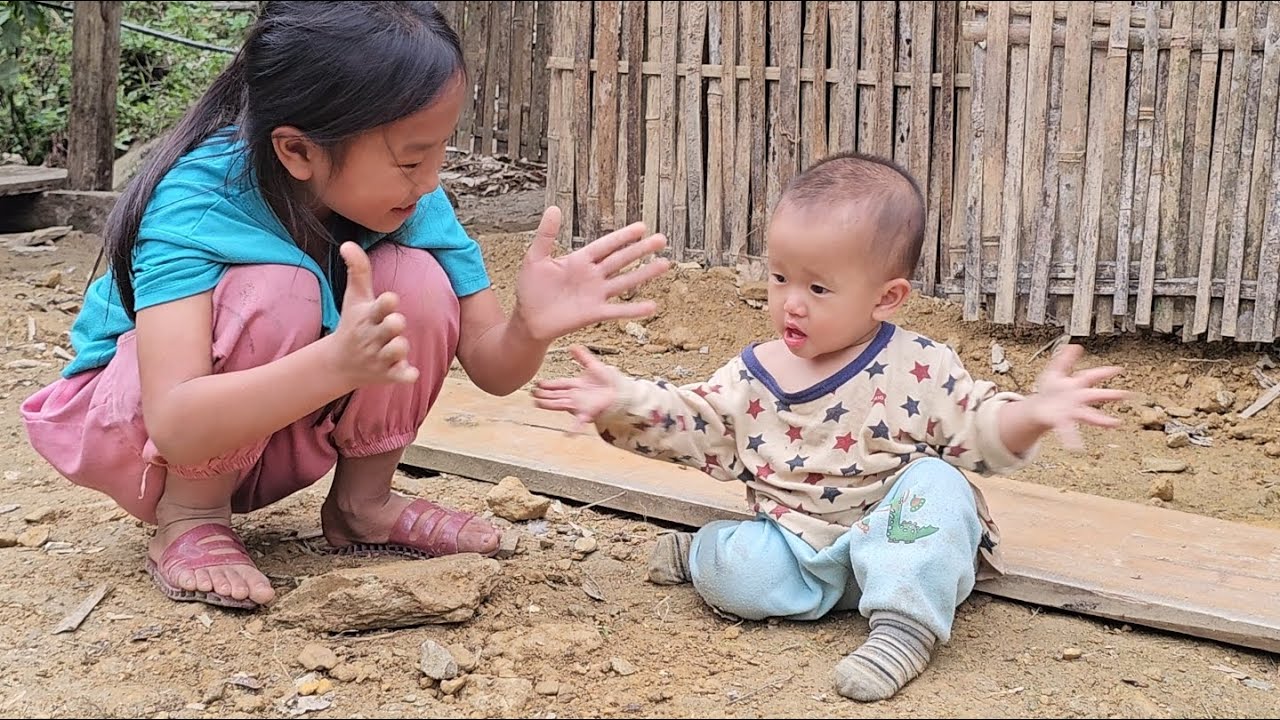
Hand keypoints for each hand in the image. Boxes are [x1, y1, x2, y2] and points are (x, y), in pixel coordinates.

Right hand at [328, 242, 418, 387]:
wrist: (339, 363)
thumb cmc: (353, 324)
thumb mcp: (354, 298)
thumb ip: (358, 270)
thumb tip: (348, 243)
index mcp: (368, 316)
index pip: (382, 305)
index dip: (388, 302)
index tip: (390, 299)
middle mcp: (373, 336)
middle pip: (394, 326)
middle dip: (396, 324)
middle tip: (393, 325)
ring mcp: (380, 357)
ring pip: (399, 349)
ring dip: (400, 347)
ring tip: (394, 347)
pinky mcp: (388, 375)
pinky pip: (403, 375)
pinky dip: (407, 374)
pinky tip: (408, 371)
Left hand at [512, 207, 670, 342]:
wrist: (528, 320)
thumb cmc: (530, 289)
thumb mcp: (535, 258)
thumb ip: (546, 235)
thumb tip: (553, 208)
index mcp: (580, 261)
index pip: (606, 245)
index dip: (623, 236)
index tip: (642, 227)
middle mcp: (593, 276)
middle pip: (621, 260)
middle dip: (641, 250)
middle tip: (661, 239)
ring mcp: (596, 295)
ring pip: (625, 282)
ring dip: (645, 273)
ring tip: (665, 264)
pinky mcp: (594, 314)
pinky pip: (617, 311)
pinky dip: (634, 310)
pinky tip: (651, 306)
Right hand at [531, 345, 620, 430]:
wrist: (620, 391)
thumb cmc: (608, 380)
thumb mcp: (594, 365)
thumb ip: (583, 357)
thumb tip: (572, 346)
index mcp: (575, 384)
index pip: (559, 384)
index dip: (548, 384)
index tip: (538, 383)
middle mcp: (574, 395)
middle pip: (556, 395)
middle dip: (544, 394)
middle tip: (533, 393)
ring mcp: (579, 405)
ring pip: (561, 405)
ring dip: (550, 404)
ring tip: (538, 403)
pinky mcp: (587, 414)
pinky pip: (579, 423)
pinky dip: (574, 429)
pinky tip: (568, 434)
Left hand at [1022, 344, 1129, 450]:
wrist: (1039, 408)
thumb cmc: (1050, 389)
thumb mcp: (1054, 372)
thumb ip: (1063, 359)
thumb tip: (1074, 345)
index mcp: (1077, 384)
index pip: (1092, 376)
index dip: (1104, 372)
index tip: (1118, 369)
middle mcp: (1079, 398)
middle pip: (1097, 395)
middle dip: (1111, 395)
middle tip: (1127, 395)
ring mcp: (1073, 411)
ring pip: (1089, 416)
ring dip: (1102, 420)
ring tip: (1115, 423)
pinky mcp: (1063, 422)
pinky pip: (1068, 431)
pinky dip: (1071, 439)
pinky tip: (1075, 447)